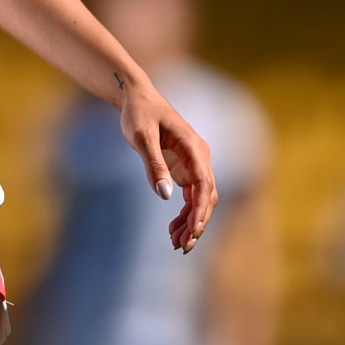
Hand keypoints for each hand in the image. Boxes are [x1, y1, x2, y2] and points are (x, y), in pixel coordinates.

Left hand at [119, 81, 218, 251]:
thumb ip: (154, 164)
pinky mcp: (185, 168)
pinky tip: (173, 228)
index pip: (204, 184)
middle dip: (197, 223)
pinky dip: (185, 213)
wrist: (137, 98)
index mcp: (193, 147)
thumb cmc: (139, 113)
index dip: (200, 210)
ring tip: (176, 243)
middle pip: (207, 196)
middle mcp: (199, 156)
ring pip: (201, 199)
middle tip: (182, 246)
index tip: (193, 230)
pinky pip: (191, 195)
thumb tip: (165, 195)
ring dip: (191, 222)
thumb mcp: (141, 136)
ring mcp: (194, 163)